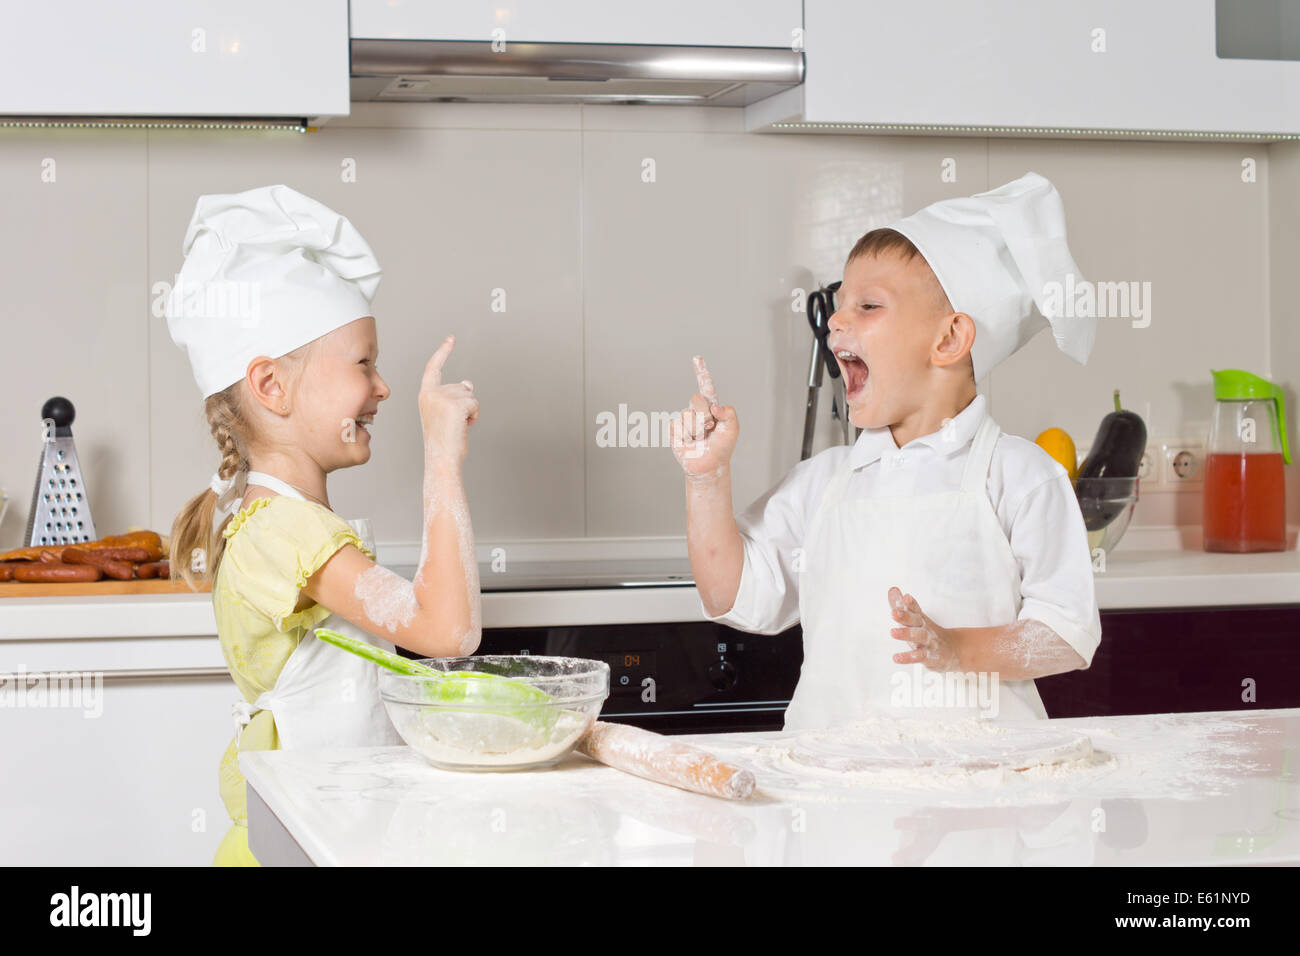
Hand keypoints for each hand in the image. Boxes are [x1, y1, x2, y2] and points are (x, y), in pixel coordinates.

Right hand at [418, 335, 478, 462]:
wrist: (441, 458)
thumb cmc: (444, 440)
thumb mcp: (447, 413)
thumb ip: (454, 395)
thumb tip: (468, 382)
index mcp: (425, 394)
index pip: (434, 368)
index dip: (443, 352)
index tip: (451, 339)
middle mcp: (431, 393)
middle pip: (462, 386)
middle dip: (465, 404)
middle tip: (454, 423)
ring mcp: (442, 398)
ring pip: (470, 395)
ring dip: (470, 411)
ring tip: (457, 426)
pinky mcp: (454, 405)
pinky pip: (475, 404)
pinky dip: (474, 416)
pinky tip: (464, 427)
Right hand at [670, 355, 738, 478]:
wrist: (708, 465)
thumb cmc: (722, 447)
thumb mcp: (732, 429)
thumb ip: (729, 413)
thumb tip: (713, 406)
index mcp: (711, 407)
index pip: (705, 386)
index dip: (701, 372)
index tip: (696, 358)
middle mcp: (697, 410)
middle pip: (696, 400)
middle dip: (705, 415)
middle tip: (709, 430)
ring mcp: (685, 420)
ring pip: (688, 415)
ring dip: (697, 429)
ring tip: (700, 439)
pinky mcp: (675, 429)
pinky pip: (678, 425)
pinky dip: (686, 436)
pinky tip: (689, 443)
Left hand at [888, 586, 959, 670]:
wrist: (954, 650)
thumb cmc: (929, 633)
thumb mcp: (916, 619)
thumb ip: (901, 606)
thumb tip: (892, 590)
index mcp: (920, 619)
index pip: (916, 609)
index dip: (911, 604)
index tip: (906, 597)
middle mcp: (925, 629)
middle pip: (915, 621)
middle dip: (905, 616)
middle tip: (893, 613)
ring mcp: (928, 642)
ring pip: (918, 637)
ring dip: (906, 634)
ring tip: (892, 632)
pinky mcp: (929, 657)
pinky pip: (918, 657)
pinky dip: (908, 657)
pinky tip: (897, 657)